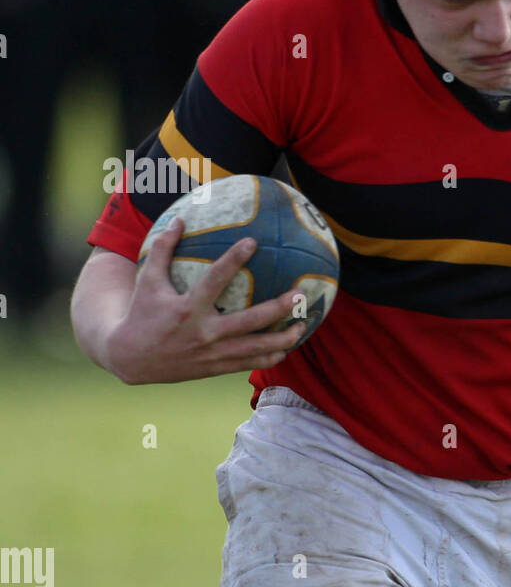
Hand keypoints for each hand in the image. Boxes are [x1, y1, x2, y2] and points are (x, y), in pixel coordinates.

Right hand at [104, 220, 305, 383]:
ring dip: (283, 338)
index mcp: (187, 309)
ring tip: (303, 324)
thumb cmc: (141, 314)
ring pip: (256, 348)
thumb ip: (162, 249)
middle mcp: (203, 333)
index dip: (233, 260)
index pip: (215, 280)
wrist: (130, 359)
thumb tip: (180, 218)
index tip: (253, 241)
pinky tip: (286, 347)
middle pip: (249, 321)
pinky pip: (249, 363)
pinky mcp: (216, 368)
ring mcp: (212, 354)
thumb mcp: (147, 280)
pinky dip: (270, 356)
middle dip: (277, 308)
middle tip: (299, 293)